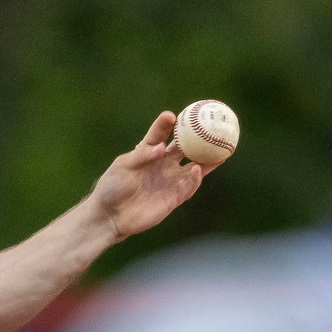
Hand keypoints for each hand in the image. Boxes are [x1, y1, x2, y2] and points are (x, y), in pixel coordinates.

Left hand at [88, 111, 208, 241]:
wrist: (111, 216)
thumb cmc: (112, 187)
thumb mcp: (124, 166)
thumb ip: (142, 155)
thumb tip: (161, 148)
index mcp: (148, 152)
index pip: (160, 134)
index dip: (167, 124)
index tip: (172, 116)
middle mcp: (162, 164)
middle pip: (186, 148)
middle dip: (200, 138)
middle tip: (212, 127)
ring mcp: (169, 180)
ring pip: (194, 167)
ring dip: (207, 159)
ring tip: (220, 148)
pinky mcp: (174, 197)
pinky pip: (188, 186)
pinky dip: (195, 178)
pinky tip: (198, 169)